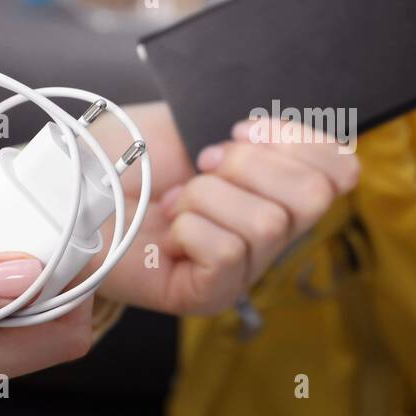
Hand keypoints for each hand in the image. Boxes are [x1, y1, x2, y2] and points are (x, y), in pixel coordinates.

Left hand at [96, 110, 359, 314]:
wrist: (72, 178)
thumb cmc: (131, 153)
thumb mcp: (204, 119)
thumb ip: (270, 132)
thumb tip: (324, 152)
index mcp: (278, 189)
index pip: (343, 170)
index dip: (296, 140)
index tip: (239, 129)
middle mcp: (270, 235)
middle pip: (314, 197)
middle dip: (250, 165)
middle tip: (203, 167)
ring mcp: (242, 270)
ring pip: (266, 222)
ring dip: (207, 197)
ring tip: (174, 203)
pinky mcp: (208, 296)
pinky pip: (227, 253)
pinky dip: (188, 228)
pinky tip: (166, 231)